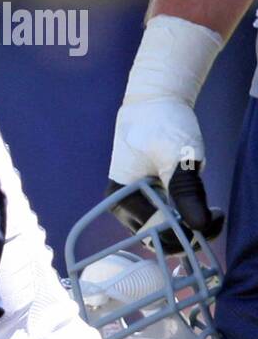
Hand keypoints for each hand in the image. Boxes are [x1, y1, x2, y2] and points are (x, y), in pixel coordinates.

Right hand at [108, 16, 223, 241]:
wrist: (153, 101)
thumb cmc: (163, 123)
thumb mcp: (180, 159)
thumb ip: (189, 195)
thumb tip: (200, 227)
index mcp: (123, 200)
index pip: (156, 233)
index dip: (187, 234)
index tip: (215, 221)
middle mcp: (122, 208)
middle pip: (157, 237)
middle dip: (188, 232)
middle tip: (216, 217)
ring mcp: (130, 205)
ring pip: (161, 231)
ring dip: (187, 225)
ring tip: (210, 211)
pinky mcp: (142, 199)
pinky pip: (162, 219)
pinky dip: (181, 218)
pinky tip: (197, 207)